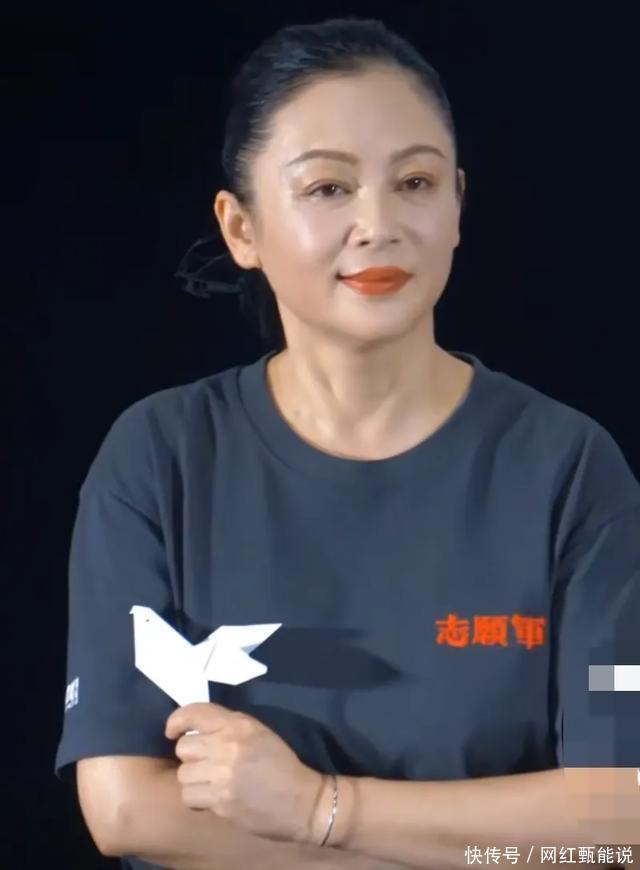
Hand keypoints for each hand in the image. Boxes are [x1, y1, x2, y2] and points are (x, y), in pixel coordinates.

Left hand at [165, 702, 324, 842]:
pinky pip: (190, 796)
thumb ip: (228, 727)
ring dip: (193, 779)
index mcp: (238, 725)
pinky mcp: (221, 802)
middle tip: (204, 762)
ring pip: (183, 774)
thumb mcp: (258, 732)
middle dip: (190, 755)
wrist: (302, 801)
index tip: (172, 731)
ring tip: (210, 781)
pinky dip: (197, 798)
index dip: (177, 720)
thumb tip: (195, 729)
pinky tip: (211, 797)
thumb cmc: (280, 763)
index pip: (195, 713)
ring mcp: (223, 775)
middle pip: (184, 747)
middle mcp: (227, 746)